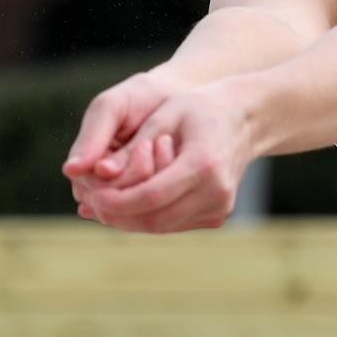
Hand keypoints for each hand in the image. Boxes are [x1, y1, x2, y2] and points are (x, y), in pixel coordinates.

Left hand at [74, 84, 252, 232]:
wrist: (244, 119)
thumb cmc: (199, 109)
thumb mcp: (164, 116)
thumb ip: (131, 149)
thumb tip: (96, 174)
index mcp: (203, 163)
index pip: (151, 196)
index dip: (117, 201)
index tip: (91, 197)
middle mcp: (216, 190)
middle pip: (156, 219)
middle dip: (119, 215)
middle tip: (92, 203)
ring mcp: (220, 205)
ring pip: (163, 226)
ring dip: (130, 219)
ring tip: (106, 203)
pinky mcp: (218, 214)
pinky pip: (175, 223)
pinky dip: (149, 217)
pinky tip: (130, 204)